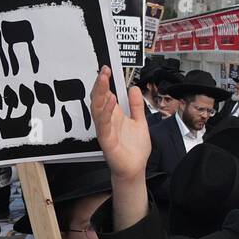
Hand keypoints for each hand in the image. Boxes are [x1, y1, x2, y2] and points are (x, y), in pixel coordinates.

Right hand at [90, 67, 150, 181]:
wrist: (135, 169)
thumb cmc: (134, 149)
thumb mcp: (140, 122)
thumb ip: (136, 106)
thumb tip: (134, 88)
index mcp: (114, 116)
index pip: (106, 95)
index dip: (105, 83)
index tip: (108, 69)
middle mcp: (107, 121)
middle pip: (99, 99)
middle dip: (100, 84)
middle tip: (103, 70)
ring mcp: (105, 130)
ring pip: (98, 109)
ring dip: (100, 94)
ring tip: (103, 80)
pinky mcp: (106, 140)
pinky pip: (103, 124)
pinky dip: (106, 112)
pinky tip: (110, 101)